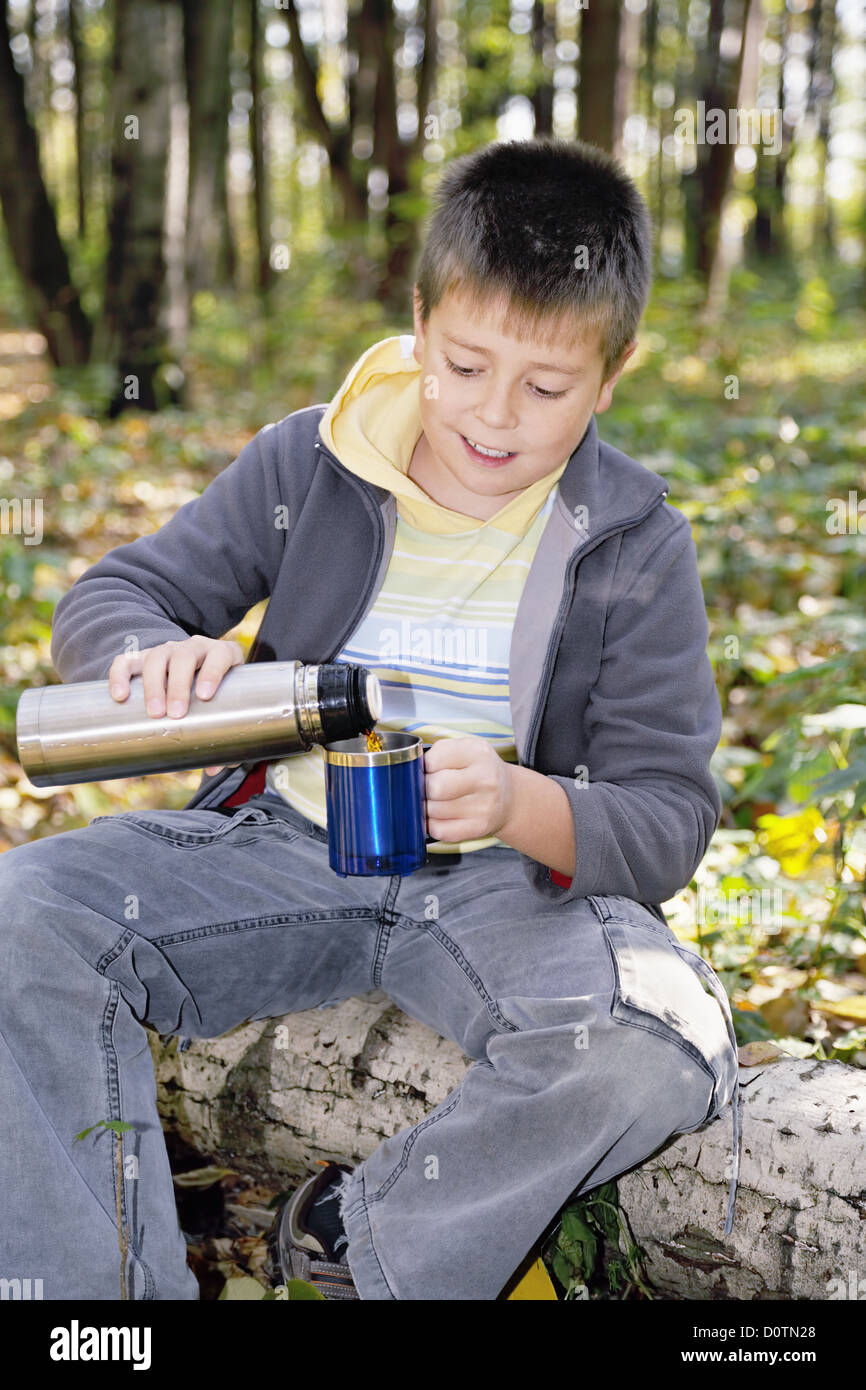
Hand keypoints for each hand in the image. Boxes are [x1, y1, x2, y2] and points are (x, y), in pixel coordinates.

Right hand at [108, 635, 244, 775]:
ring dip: (154, 685)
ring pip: (157, 658)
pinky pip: (127, 661)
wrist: (196, 670)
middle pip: (183, 658)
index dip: (212, 672)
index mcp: (221, 654)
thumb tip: (214, 768)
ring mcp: (168, 650)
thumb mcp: (228, 705)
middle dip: (178, 686)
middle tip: (175, 714)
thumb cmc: (218, 694)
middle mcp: (194, 647)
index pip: (219, 656)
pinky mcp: (143, 657)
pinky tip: (119, 696)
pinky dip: (120, 676)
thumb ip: (227, 734)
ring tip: (154, 713)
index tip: (204, 696)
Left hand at [423, 735, 513, 841]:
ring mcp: (484, 806)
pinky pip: (439, 830)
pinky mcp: (478, 827)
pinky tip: (440, 816)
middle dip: (423, 789)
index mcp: (478, 752)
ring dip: (426, 807)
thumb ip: (438, 754)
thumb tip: (409, 773)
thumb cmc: (479, 771)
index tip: (428, 770)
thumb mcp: (465, 750)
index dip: (422, 767)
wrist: (509, 797)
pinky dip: (432, 824)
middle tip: (428, 788)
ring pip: (433, 810)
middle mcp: (485, 778)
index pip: (432, 761)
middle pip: (433, 787)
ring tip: (437, 801)